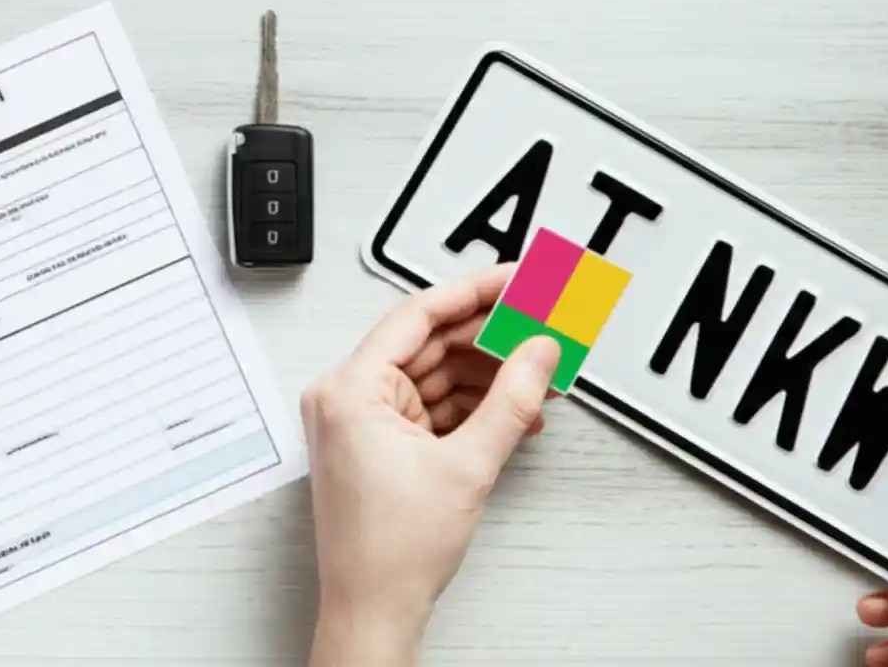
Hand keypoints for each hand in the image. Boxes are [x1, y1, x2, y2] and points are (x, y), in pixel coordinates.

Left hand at [302, 265, 560, 666]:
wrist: (373, 611)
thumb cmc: (390, 553)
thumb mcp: (467, 465)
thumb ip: (512, 398)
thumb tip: (539, 351)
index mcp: (348, 389)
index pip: (418, 315)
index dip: (475, 291)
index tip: (515, 277)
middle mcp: (345, 398)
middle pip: (430, 344)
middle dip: (493, 340)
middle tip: (542, 324)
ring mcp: (360, 422)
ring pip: (434, 376)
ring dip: (489, 377)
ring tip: (541, 374)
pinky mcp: (377, 444)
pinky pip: (430, 407)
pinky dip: (471, 408)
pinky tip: (515, 411)